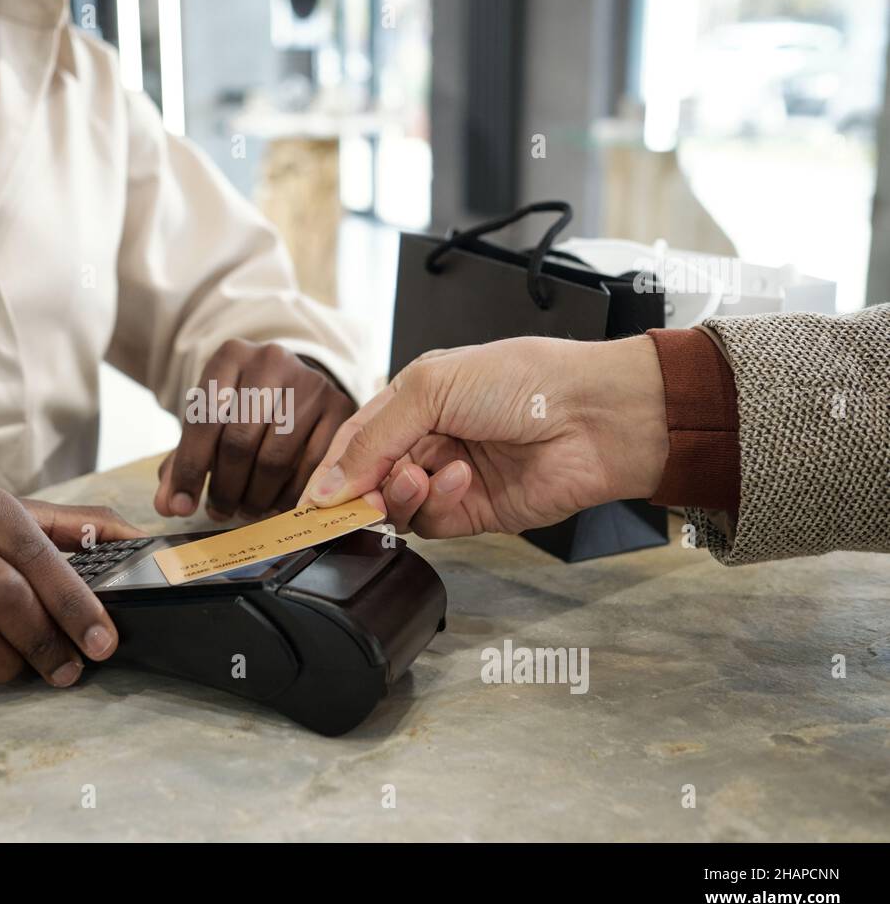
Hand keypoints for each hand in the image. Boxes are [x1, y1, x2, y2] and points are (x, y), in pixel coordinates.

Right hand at [0, 485, 144, 694]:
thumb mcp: (13, 510)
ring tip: (28, 670)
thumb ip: (79, 526)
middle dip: (47, 644)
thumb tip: (143, 544)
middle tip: (72, 670)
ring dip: (8, 665)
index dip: (76, 605)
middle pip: (4, 600)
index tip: (105, 642)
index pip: (39, 558)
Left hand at [154, 339, 356, 520]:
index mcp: (230, 356)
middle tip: (219, 511)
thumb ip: (183, 462)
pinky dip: (290, 495)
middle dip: (224, 487)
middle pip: (239, 442)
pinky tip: (275, 502)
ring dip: (256, 497)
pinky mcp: (339, 406)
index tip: (181, 505)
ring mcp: (309, 382)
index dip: (190, 469)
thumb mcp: (208, 423)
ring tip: (245, 508)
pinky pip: (311, 467)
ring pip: (275, 459)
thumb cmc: (241, 408)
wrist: (292, 384)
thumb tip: (169, 504)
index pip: (204, 420)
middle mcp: (271, 360)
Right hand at [300, 336, 667, 537]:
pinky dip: (437, 504)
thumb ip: (373, 438)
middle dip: (362, 488)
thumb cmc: (522, 380)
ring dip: (401, 494)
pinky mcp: (475, 512)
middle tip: (359, 496)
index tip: (310, 500)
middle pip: (369, 479)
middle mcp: (428, 440)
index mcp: (413, 401)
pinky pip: (433, 523)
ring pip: (396, 506)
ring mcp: (450, 478)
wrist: (593, 416)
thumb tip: (328, 486)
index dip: (331, 470)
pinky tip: (459, 479)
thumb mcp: (429, 389)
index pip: (354, 441)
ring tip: (420, 476)